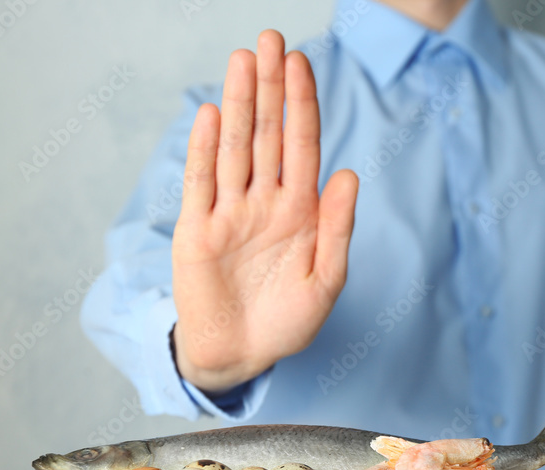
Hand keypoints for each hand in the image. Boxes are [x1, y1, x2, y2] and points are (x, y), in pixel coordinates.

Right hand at [172, 30, 357, 392]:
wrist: (243, 355)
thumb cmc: (288, 321)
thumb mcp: (326, 280)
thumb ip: (338, 229)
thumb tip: (348, 174)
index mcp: (300, 211)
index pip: (301, 146)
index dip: (301, 105)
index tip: (301, 63)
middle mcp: (264, 202)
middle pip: (266, 134)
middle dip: (269, 88)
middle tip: (270, 39)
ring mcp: (229, 213)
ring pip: (234, 148)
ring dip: (238, 105)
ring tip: (242, 60)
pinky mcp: (197, 232)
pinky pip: (201, 184)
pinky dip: (204, 150)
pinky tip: (210, 115)